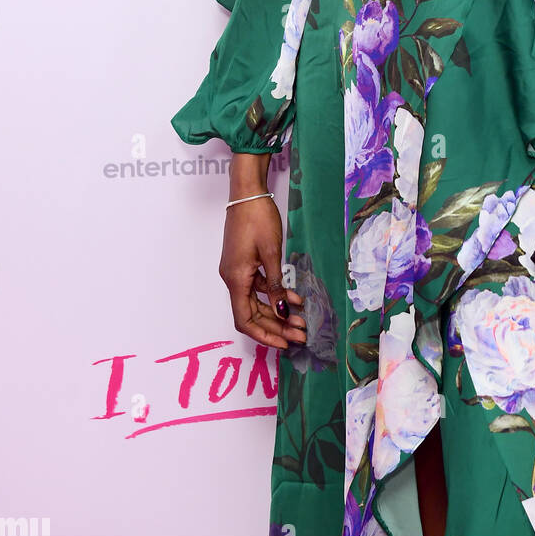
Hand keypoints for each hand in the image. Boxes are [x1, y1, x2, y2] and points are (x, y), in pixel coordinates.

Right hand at [219, 195, 306, 350]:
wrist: (247, 192)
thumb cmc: (257, 218)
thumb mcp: (271, 252)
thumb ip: (275, 284)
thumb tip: (281, 310)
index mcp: (235, 278)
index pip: (245, 319)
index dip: (264, 335)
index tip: (284, 343)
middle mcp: (232, 278)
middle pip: (252, 313)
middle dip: (276, 326)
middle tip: (301, 334)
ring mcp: (237, 270)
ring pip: (256, 301)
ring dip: (278, 311)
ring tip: (301, 320)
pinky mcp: (244, 263)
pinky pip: (259, 286)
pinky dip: (275, 293)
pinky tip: (295, 297)